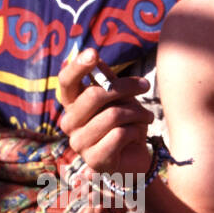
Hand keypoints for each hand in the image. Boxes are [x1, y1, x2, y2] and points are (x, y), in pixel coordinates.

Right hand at [57, 48, 154, 175]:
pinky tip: (139, 136)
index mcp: (72, 105)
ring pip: (111, 115)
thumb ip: (108, 81)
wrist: (136, 159)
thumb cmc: (126, 124)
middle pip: (94, 95)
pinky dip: (136, 131)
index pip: (66, 82)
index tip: (93, 53)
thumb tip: (96, 59)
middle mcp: (70, 123)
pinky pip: (119, 135)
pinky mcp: (94, 160)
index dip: (77, 66)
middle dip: (125, 87)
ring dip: (137, 112)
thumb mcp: (120, 98)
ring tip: (147, 116)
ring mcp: (79, 143)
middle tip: (145, 86)